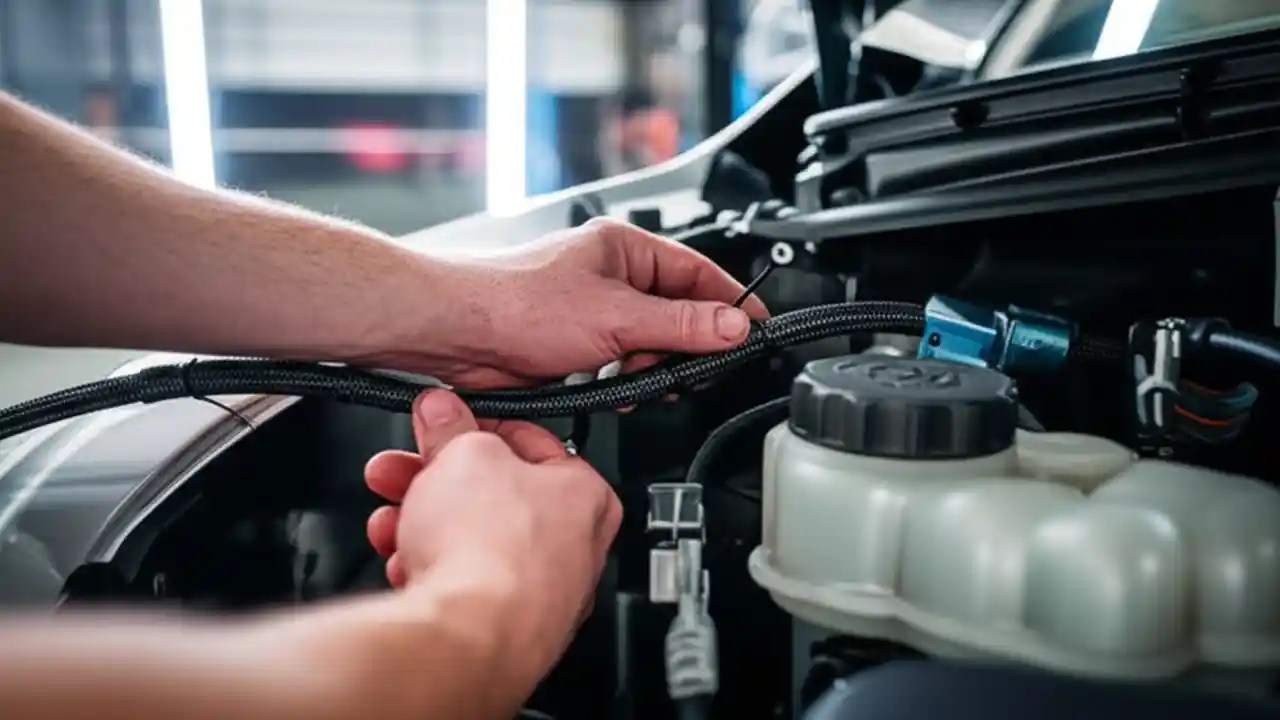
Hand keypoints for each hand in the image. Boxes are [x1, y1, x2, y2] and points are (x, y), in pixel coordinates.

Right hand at [364, 389, 621, 675]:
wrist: (467, 637)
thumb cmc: (490, 552)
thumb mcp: (463, 456)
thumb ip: (451, 428)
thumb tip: (443, 411)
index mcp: (585, 495)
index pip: (531, 444)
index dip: (476, 429)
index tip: (443, 425)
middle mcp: (574, 549)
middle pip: (493, 496)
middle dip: (435, 481)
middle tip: (402, 470)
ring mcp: (542, 595)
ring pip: (471, 543)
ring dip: (423, 525)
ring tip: (391, 520)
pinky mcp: (505, 630)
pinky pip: (463, 587)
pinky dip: (431, 571)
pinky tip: (405, 564)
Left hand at [384, 218, 768, 386]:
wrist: (456, 333)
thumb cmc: (516, 304)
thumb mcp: (616, 318)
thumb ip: (681, 326)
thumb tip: (732, 326)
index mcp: (624, 249)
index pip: (698, 271)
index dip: (731, 302)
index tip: (757, 329)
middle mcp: (608, 275)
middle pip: (676, 312)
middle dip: (683, 345)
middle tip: (689, 368)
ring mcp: (591, 310)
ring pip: (647, 343)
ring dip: (648, 367)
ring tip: (638, 377)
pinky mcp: (573, 346)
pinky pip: (618, 364)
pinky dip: (623, 380)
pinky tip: (612, 390)